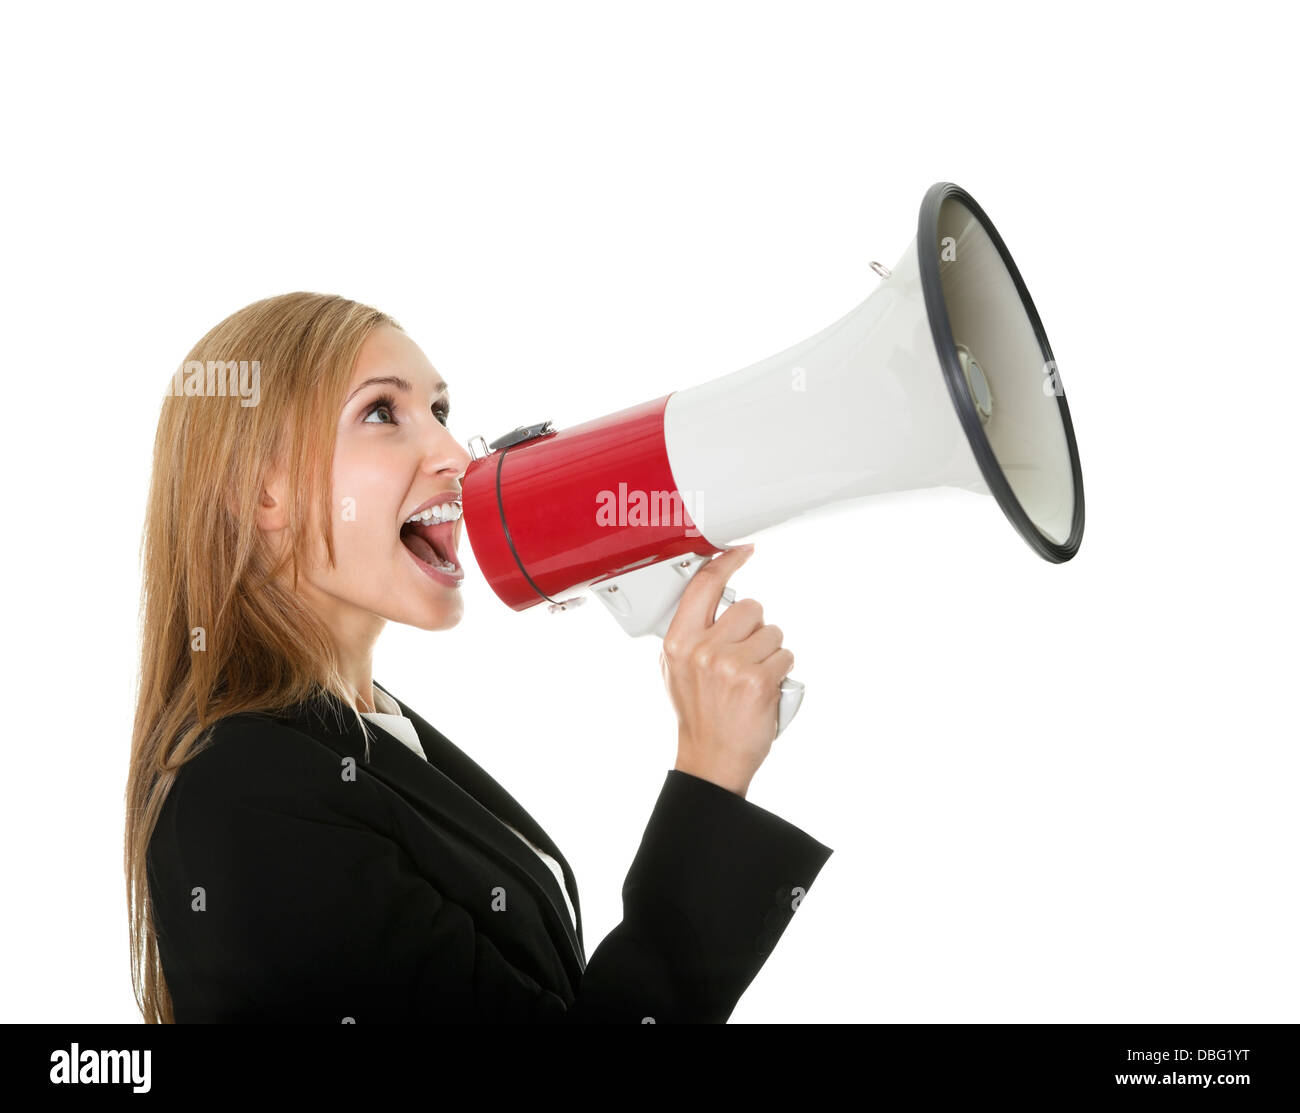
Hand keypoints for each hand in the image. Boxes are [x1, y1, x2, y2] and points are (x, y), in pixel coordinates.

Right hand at [660, 545, 794, 798]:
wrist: (712, 759)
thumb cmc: (699, 715)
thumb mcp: (676, 669)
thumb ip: (691, 634)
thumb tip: (715, 600)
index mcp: (678, 643)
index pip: (703, 587)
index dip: (725, 562)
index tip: (741, 550)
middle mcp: (702, 650)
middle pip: (749, 606)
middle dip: (755, 627)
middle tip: (744, 656)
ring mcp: (730, 664)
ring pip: (772, 631)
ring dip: (771, 652)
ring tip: (752, 678)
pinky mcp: (758, 680)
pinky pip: (785, 656)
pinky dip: (781, 672)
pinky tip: (765, 690)